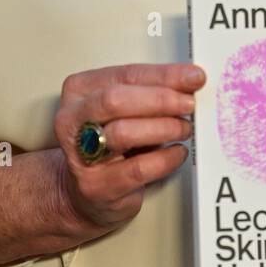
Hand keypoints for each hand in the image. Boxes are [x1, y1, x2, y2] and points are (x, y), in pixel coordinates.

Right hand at [53, 62, 205, 231]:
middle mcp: (72, 119)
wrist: (84, 191)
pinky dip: (165, 158)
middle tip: (189, 103)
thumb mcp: (123, 109)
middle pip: (116, 100)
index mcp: (80, 90)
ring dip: (164, 128)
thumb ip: (150, 92)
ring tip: (184, 128)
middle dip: (160, 100)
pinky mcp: (97, 186)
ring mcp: (80, 154)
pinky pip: (138, 168)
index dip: (164, 75)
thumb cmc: (107, 143)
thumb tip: (189, 81)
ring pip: (124, 132)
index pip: (125, 75)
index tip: (192, 77)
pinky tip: (177, 152)